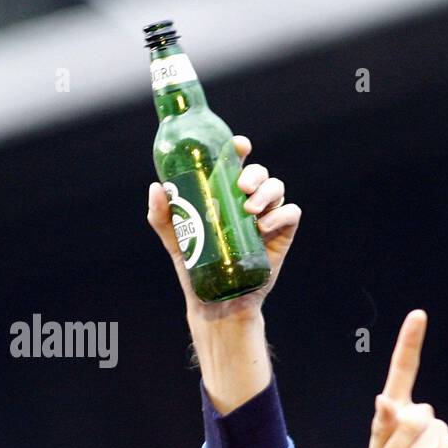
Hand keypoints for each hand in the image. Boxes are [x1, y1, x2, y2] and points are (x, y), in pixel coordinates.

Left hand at [146, 135, 301, 325]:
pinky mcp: (281, 234)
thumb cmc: (195, 267)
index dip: (240, 149)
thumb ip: (162, 216)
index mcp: (225, 195)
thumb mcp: (175, 240)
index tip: (238, 146)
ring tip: (250, 209)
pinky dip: (281, 213)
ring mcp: (267, 216)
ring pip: (277, 188)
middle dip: (254, 173)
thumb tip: (156, 188)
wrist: (216, 301)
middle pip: (259, 173)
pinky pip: (290, 213)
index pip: (237, 163)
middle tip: (241, 187)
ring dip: (267, 192)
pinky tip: (264, 226)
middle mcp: (248, 201)